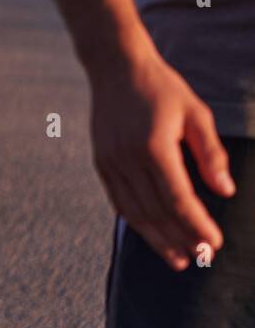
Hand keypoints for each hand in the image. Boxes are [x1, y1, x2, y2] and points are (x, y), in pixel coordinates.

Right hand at [89, 51, 235, 271]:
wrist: (115, 69)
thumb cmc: (162, 89)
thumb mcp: (196, 114)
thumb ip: (211, 154)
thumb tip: (226, 191)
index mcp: (153, 146)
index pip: (178, 199)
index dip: (197, 225)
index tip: (214, 243)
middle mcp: (127, 158)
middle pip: (156, 211)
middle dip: (180, 238)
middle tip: (200, 258)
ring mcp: (110, 161)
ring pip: (134, 211)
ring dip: (157, 238)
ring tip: (176, 259)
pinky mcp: (101, 162)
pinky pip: (118, 200)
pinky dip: (135, 221)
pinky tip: (151, 234)